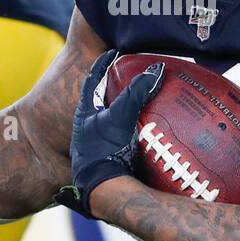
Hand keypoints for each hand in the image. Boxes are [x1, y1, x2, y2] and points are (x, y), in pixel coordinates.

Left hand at [64, 51, 163, 217]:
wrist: (103, 190)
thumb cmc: (104, 151)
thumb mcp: (120, 116)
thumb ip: (135, 92)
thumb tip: (155, 69)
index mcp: (84, 111)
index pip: (92, 78)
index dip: (103, 63)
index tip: (114, 50)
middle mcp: (88, 125)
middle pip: (104, 97)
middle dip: (119, 85)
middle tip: (136, 72)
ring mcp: (98, 141)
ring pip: (115, 116)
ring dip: (129, 107)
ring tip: (148, 96)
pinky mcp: (110, 154)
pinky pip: (124, 133)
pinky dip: (136, 125)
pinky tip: (150, 125)